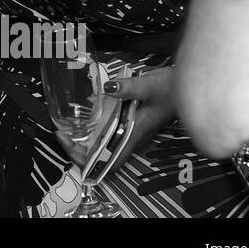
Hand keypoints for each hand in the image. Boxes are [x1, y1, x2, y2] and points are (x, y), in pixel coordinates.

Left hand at [53, 67, 175, 171]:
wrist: (187, 87)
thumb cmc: (170, 90)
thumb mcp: (148, 86)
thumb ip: (129, 88)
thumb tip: (108, 87)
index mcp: (133, 135)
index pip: (108, 161)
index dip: (86, 160)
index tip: (68, 142)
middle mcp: (130, 137)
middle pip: (101, 157)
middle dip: (78, 150)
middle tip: (61, 133)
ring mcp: (130, 131)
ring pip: (103, 146)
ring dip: (84, 142)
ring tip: (67, 128)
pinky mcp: (130, 123)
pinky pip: (108, 133)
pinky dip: (93, 130)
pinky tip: (84, 118)